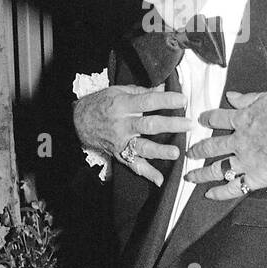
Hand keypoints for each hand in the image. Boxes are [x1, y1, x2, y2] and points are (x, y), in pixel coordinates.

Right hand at [74, 85, 193, 186]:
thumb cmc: (101, 103)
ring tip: (175, 153)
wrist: (78, 122)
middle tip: (189, 125)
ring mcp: (120, 142)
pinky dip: (147, 173)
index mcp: (122, 105)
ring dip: (159, 152)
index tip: (183, 99)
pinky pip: (134, 165)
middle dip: (170, 125)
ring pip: (142, 148)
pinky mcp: (119, 154)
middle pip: (148, 125)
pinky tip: (159, 180)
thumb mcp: (118, 91)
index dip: (165, 100)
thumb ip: (142, 91)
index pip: (147, 101)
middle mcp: (122, 125)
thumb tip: (164, 88)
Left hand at [186, 91, 266, 198]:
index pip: (218, 118)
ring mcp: (246, 161)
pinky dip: (220, 193)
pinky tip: (210, 195)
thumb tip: (232, 96)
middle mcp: (240, 141)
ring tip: (190, 177)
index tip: (201, 120)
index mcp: (243, 119)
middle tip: (188, 152)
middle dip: (197, 150)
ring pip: (216, 169)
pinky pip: (234, 187)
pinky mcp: (257, 178)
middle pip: (211, 146)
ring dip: (201, 174)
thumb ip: (249, 98)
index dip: (207, 119)